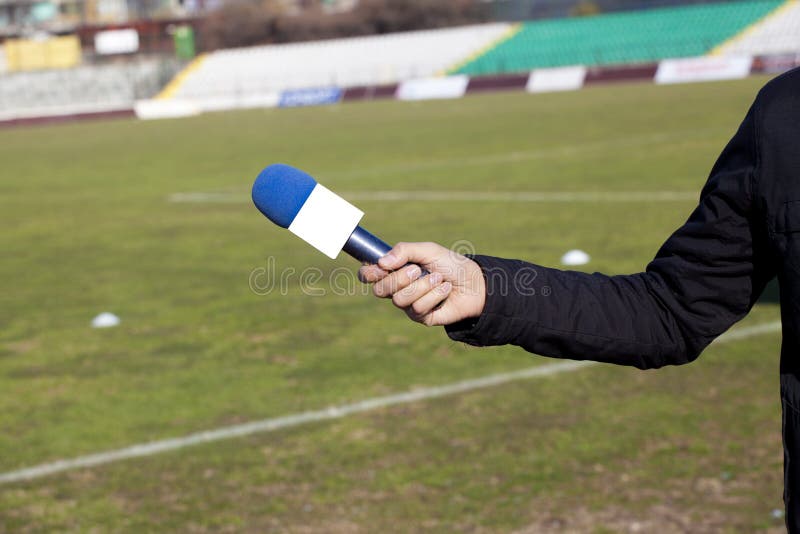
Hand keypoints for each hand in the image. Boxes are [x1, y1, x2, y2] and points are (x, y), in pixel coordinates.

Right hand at [358, 242, 485, 326]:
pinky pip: (417, 308)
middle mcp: (397, 288)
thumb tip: (382, 262)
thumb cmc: (450, 264)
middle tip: (417, 269)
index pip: (369, 275)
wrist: (474, 282)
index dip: (369, 272)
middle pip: (380, 290)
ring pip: (399, 299)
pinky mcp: (421, 317)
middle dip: (399, 278)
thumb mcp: (428, 250)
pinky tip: (444, 290)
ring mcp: (408, 304)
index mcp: (395, 270)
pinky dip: (433, 295)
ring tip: (438, 278)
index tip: (381, 267)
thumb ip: (404, 251)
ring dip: (422, 286)